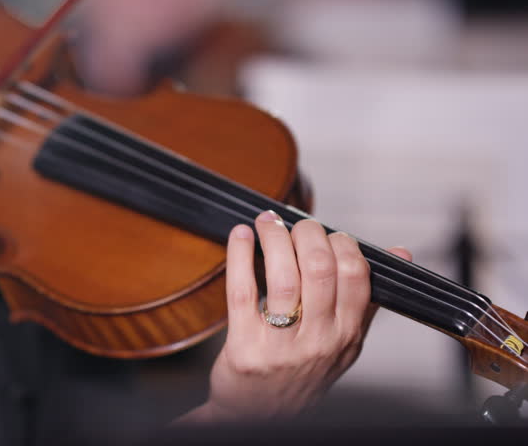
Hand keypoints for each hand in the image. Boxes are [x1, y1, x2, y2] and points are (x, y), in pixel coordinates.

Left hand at [179, 210, 411, 422]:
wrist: (259, 418)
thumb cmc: (300, 374)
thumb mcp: (344, 343)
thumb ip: (365, 298)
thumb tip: (399, 252)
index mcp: (347, 335)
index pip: (356, 275)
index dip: (342, 243)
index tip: (326, 232)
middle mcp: (319, 341)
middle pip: (320, 268)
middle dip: (307, 233)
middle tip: (295, 224)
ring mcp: (281, 346)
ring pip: (283, 277)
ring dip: (273, 238)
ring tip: (267, 222)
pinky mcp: (245, 348)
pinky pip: (242, 292)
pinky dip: (239, 256)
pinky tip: (239, 235)